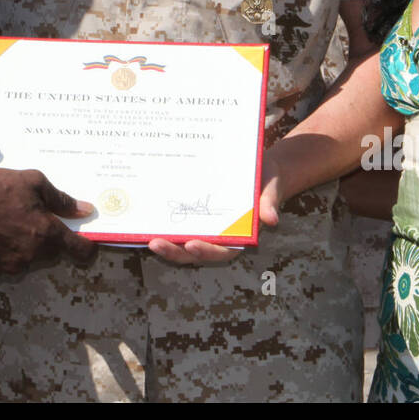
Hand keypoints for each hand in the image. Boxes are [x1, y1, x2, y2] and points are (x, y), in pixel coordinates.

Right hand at [0, 168, 97, 274]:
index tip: (88, 244)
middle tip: (34, 217)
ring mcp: (12, 264)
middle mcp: (33, 253)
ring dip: (28, 245)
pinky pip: (9, 263)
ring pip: (31, 258)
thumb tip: (85, 210)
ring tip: (11, 222)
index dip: (87, 248)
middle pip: (53, 252)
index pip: (80, 251)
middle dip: (49, 238)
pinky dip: (7, 252)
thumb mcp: (34, 182)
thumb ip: (62, 200)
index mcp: (48, 232)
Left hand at [147, 152, 284, 264]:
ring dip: (166, 244)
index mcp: (240, 235)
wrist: (259, 167)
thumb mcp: (270, 187)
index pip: (223, 251)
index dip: (207, 252)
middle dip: (176, 251)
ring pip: (182, 243)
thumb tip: (271, 219)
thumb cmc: (266, 179)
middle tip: (157, 244)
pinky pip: (178, 224)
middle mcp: (219, 235)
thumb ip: (269, 202)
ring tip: (148, 238)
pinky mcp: (194, 215)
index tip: (192, 245)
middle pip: (195, 252)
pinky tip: (147, 220)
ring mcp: (205, 227)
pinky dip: (164, 226)